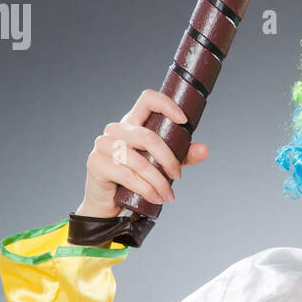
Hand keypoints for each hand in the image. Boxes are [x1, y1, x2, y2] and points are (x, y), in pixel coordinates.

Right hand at [75, 89, 209, 217]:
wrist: (108, 201)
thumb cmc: (135, 177)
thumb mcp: (162, 165)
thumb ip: (182, 156)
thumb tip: (204, 150)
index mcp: (133, 122)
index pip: (147, 99)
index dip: (166, 105)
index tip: (183, 121)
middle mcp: (116, 129)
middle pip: (148, 136)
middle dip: (169, 159)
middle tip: (178, 176)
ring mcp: (104, 144)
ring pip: (139, 160)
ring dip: (158, 181)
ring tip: (168, 195)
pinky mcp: (96, 163)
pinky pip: (127, 175)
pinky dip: (146, 189)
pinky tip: (155, 198)